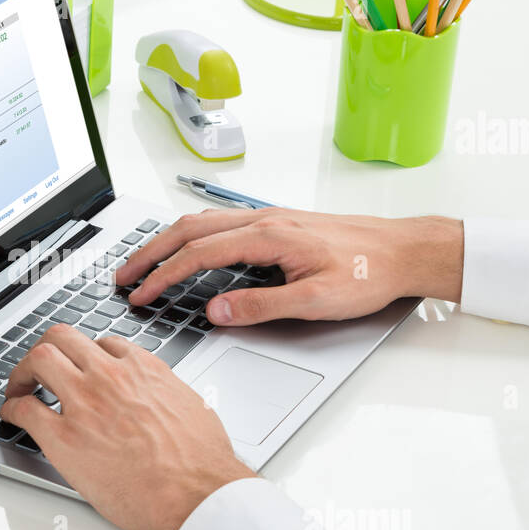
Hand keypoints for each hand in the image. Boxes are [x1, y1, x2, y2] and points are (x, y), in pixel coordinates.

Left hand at [0, 324, 253, 529]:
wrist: (196, 495)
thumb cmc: (201, 463)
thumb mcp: (190, 407)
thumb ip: (166, 395)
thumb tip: (162, 402)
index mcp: (142, 370)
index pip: (103, 344)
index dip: (85, 357)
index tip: (79, 368)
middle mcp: (109, 377)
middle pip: (62, 338)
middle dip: (45, 349)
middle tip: (38, 368)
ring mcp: (84, 403)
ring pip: (39, 359)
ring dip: (22, 371)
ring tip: (18, 386)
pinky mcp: (63, 437)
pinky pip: (25, 408)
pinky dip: (11, 407)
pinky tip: (10, 415)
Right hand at [115, 208, 463, 325]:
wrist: (404, 250)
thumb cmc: (368, 272)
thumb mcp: (316, 301)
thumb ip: (261, 306)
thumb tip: (215, 310)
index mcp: (269, 236)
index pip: (199, 254)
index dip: (164, 276)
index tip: (141, 295)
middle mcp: (263, 220)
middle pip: (189, 230)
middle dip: (150, 253)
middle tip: (123, 276)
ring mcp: (269, 219)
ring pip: (202, 223)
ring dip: (168, 242)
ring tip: (145, 264)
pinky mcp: (277, 224)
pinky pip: (219, 224)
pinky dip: (191, 236)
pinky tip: (188, 249)